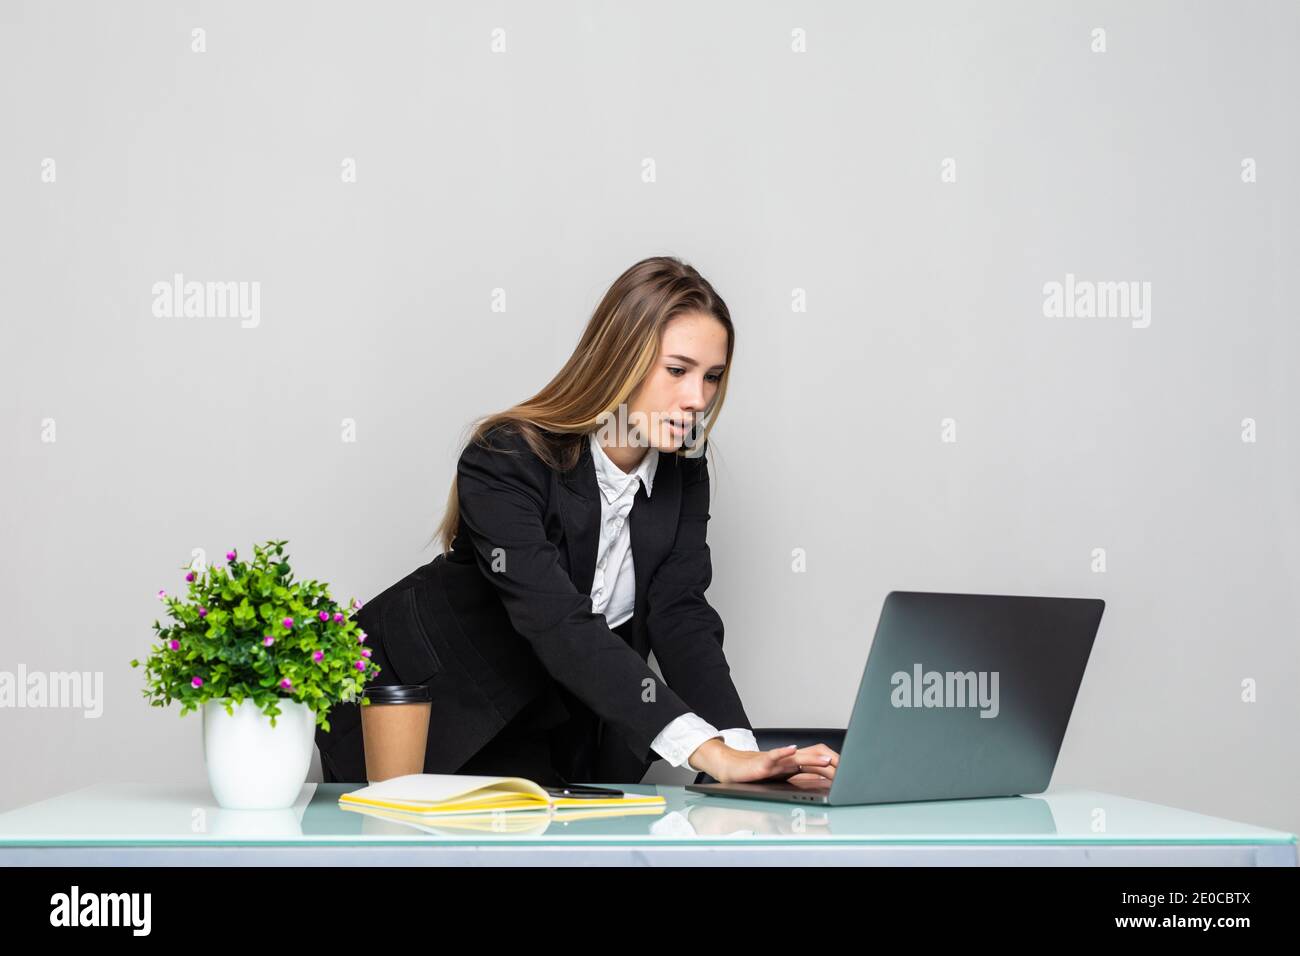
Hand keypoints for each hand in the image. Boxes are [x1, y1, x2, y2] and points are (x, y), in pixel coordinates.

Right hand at [689, 738, 838, 784]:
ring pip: (797, 756)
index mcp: (795, 764)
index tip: (851, 774)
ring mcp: (776, 760)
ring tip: (827, 761)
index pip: (819, 763)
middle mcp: (788, 760)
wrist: (732, 767)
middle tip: (846, 770)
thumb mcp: (782, 779)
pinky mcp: (762, 762)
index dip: (835, 768)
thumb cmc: (757, 772)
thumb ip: (800, 781)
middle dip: (830, 764)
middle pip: (813, 758)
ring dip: (812, 758)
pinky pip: (774, 756)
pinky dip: (783, 752)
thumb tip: (822, 788)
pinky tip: (792, 750)